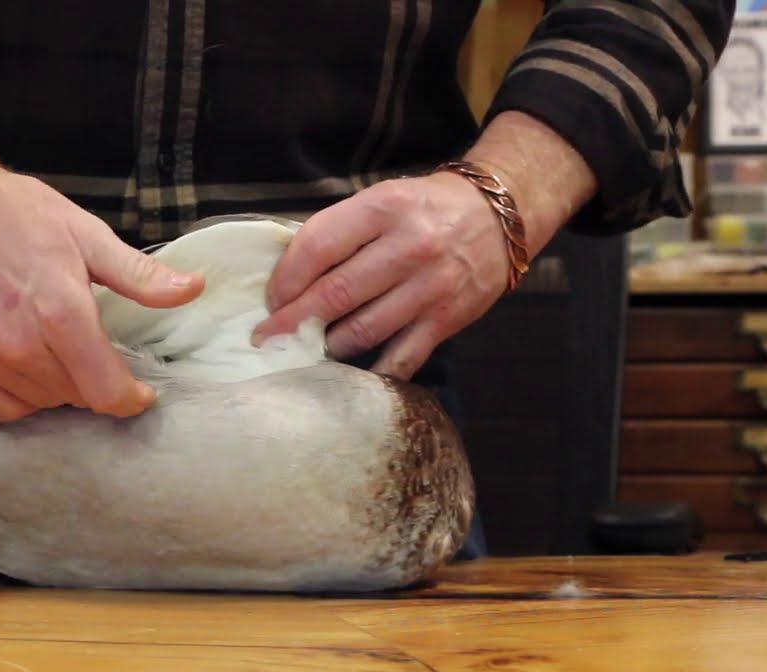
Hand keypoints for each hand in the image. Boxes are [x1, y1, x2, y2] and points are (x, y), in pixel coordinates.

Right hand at [0, 80, 204, 421]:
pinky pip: (4, 408)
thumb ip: (140, 275)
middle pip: (78, 400)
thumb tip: (194, 289)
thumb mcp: (87, 235)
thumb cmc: (18, 216)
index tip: (140, 390)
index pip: (107, 392)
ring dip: (61, 389)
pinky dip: (25, 397)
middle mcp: (23, 348)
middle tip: (97, 354)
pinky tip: (31, 367)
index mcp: (62, 315)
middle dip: (97, 383)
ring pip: (43, 405)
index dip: (131, 398)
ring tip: (63, 354)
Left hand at [252, 110, 598, 379]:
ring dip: (328, 345)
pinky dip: (373, 373)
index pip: (317, 247)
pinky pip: (402, 358)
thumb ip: (338, 231)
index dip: (285, 279)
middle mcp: (408, 247)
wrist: (500, 217)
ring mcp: (430, 287)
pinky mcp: (447, 319)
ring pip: (362, 331)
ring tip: (309, 348)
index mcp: (383, 208)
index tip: (270, 299)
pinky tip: (350, 376)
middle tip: (267, 338)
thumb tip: (285, 276)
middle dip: (292, 322)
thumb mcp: (381, 199)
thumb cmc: (425, 209)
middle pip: (334, 294)